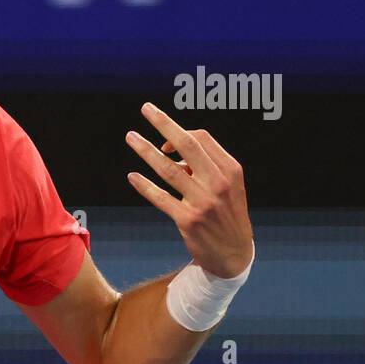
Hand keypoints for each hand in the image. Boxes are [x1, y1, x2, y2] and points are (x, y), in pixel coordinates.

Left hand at [125, 103, 253, 278]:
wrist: (233, 254)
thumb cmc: (226, 214)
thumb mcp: (228, 187)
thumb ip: (205, 166)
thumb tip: (170, 152)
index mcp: (230, 170)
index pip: (202, 138)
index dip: (180, 134)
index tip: (164, 142)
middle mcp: (218, 183)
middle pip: (188, 145)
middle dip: (164, 123)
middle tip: (145, 108)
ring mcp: (203, 202)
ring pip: (169, 169)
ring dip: (146, 151)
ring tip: (131, 137)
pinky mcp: (188, 220)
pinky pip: (161, 198)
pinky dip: (144, 186)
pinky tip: (132, 176)